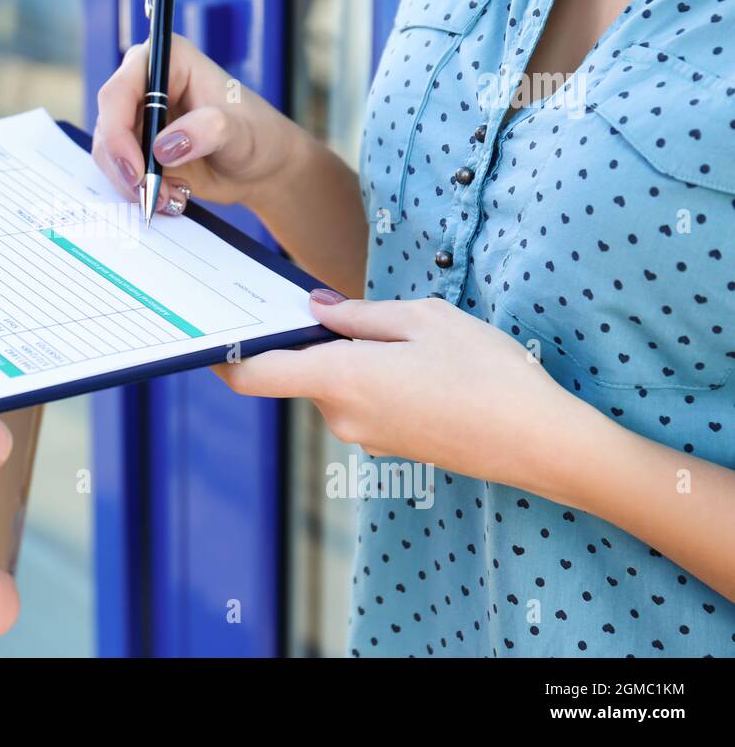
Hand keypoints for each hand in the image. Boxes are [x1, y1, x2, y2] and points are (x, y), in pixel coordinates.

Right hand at [93, 35, 304, 215]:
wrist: (259, 165)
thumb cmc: (256, 135)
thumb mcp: (239, 133)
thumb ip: (206, 132)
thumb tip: (163, 147)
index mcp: (169, 59)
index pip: (120, 91)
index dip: (118, 132)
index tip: (138, 170)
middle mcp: (146, 81)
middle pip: (108, 124)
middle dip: (125, 166)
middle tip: (151, 194)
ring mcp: (138, 114)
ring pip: (108, 152)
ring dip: (134, 184)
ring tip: (171, 197)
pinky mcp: (136, 143)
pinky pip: (119, 170)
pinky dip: (138, 190)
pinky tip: (170, 197)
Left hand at [215, 291, 579, 495]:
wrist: (539, 442)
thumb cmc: (485, 371)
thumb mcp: (422, 319)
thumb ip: (359, 314)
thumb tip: (315, 308)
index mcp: (339, 378)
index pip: (255, 375)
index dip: (225, 358)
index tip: (210, 337)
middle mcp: (341, 415)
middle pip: (300, 373)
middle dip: (312, 340)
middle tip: (334, 303)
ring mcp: (366, 437)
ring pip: (336, 386)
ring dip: (353, 359)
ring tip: (408, 336)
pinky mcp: (390, 446)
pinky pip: (364, 403)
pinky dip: (374, 379)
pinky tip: (421, 366)